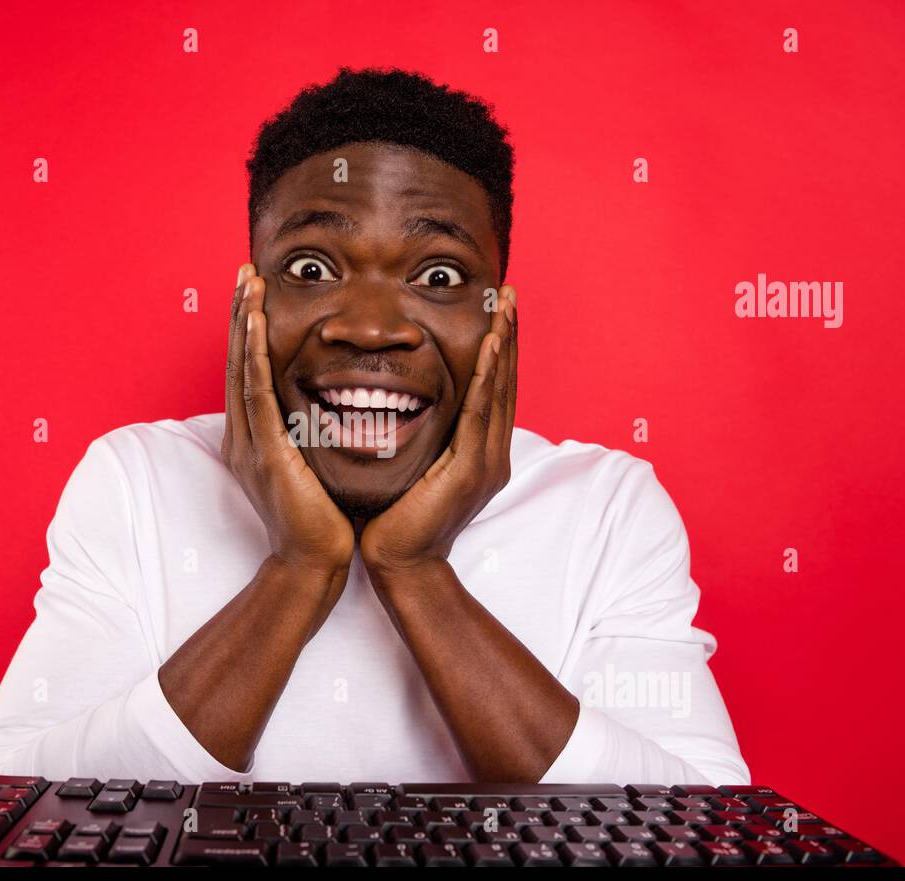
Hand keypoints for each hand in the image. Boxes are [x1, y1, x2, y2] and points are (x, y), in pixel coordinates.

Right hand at [222, 263, 356, 575]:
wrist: (313, 564)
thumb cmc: (321, 521)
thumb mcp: (314, 467)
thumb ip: (312, 437)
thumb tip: (336, 408)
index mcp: (254, 438)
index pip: (249, 372)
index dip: (248, 331)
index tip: (256, 293)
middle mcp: (244, 435)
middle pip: (237, 362)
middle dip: (240, 315)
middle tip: (246, 271)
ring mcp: (249, 442)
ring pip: (241, 369)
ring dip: (242, 322)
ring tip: (248, 283)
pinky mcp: (264, 450)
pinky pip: (255, 392)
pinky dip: (251, 355)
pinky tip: (253, 324)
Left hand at [359, 285, 516, 575]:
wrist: (399, 563)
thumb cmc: (395, 517)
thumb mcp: (413, 464)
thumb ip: (420, 435)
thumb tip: (396, 398)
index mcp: (481, 452)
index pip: (493, 389)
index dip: (498, 347)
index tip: (495, 309)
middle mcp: (492, 454)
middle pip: (505, 382)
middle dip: (508, 335)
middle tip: (508, 293)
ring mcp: (487, 463)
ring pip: (500, 392)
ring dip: (503, 345)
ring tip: (505, 307)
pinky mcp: (471, 472)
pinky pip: (482, 415)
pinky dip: (488, 378)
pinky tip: (489, 349)